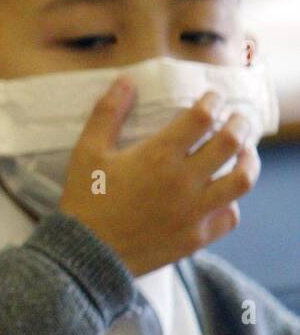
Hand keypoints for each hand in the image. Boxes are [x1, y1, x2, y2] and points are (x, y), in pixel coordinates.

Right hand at [57, 79, 258, 275]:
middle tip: (236, 119)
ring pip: (242, 181)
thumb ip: (107, 113)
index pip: (201, 119)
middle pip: (231, 144)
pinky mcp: (197, 236)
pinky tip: (222, 194)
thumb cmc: (85, 199)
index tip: (212, 98)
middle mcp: (183, 181)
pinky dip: (231, 202)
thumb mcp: (87, 151)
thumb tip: (126, 81)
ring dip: (249, 161)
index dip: (212, 102)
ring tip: (245, 153)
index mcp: (157, 156)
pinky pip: (230, 216)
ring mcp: (194, 211)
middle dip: (239, 124)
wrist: (87, 253)